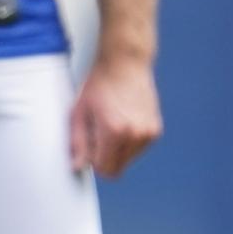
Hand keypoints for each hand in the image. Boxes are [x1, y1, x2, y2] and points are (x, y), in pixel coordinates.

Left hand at [70, 56, 161, 178]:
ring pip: (128, 160)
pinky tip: (124, 120)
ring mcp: (148, 133)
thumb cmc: (100, 84)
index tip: (90, 145)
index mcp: (114, 131)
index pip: (104, 170)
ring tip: (112, 122)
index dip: (93, 160)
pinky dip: (129, 141)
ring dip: (118, 149)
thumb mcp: (79, 112)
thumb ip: (77, 143)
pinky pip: (138, 149)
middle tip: (99, 133)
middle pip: (118, 168)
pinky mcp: (155, 130)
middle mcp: (135, 135)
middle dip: (106, 157)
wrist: (125, 63)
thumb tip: (77, 167)